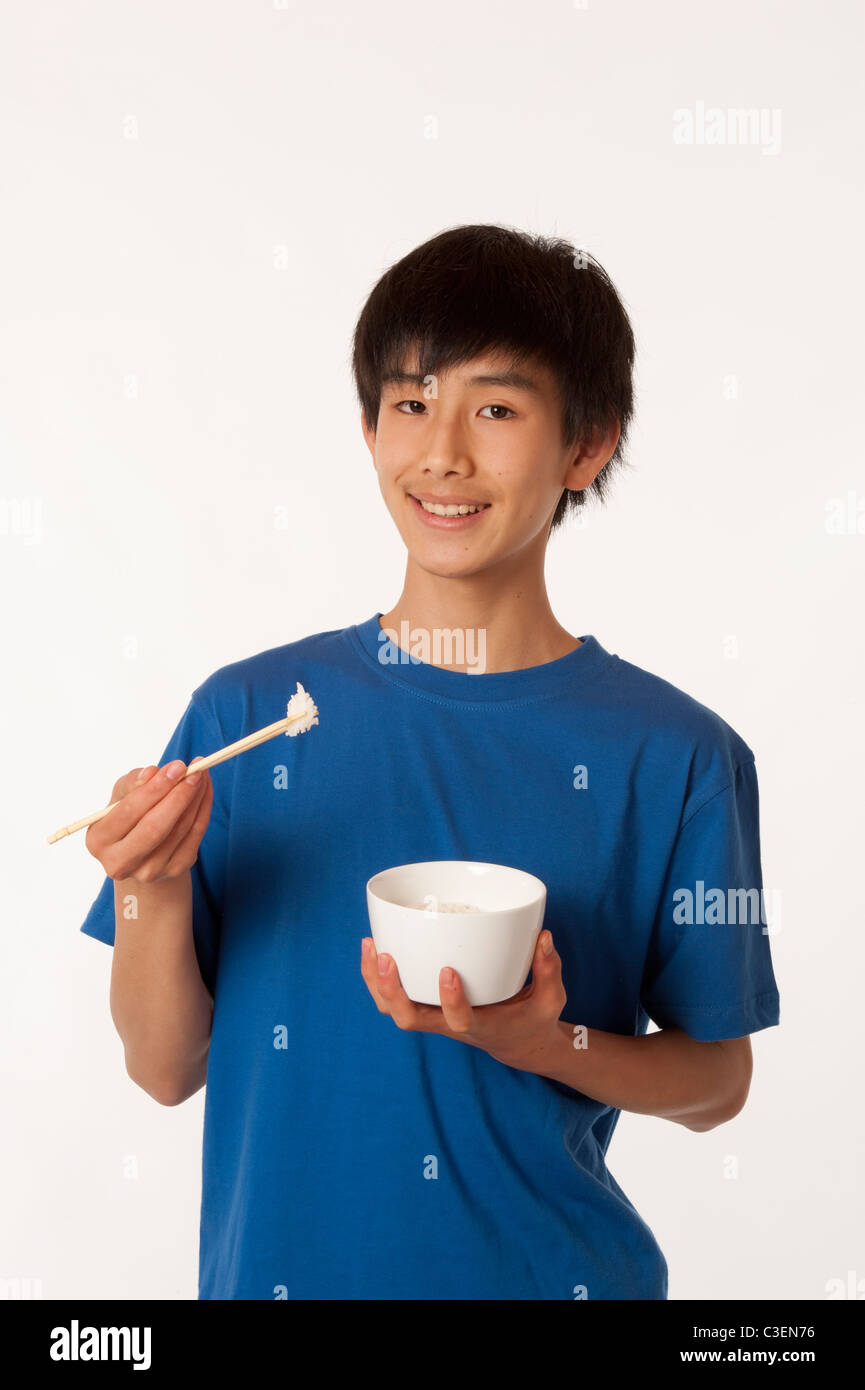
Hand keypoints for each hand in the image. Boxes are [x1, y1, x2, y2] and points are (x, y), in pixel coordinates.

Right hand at [84, 760, 212, 883]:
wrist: (141, 853)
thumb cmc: (127, 816)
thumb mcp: (121, 796)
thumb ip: (133, 783)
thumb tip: (152, 772)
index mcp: (99, 840)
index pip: (129, 811)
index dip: (155, 788)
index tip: (177, 767)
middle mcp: (120, 862)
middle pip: (155, 827)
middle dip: (179, 795)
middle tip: (195, 770)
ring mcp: (149, 871)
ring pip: (181, 829)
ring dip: (196, 797)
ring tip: (202, 773)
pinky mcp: (175, 870)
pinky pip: (195, 835)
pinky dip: (203, 808)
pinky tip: (205, 789)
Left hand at [360, 929, 566, 1075]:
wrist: (518, 1043)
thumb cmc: (533, 1019)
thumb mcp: (551, 999)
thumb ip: (548, 969)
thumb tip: (544, 936)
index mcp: (481, 1026)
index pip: (459, 1021)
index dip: (450, 1001)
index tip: (447, 970)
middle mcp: (451, 1025)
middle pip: (410, 1019)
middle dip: (393, 991)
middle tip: (387, 957)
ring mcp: (436, 1017)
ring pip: (394, 1010)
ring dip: (377, 982)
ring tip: (371, 944)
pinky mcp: (429, 1007)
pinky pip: (394, 999)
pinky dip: (378, 978)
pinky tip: (374, 947)